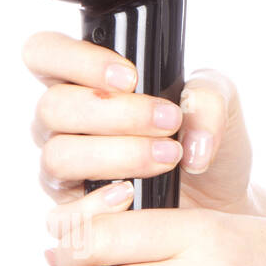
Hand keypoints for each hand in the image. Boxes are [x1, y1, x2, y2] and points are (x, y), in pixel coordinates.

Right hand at [25, 31, 255, 214]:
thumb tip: (187, 127)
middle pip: (53, 107)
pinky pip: (62, 213)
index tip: (130, 78)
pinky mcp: (72, 210)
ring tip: (170, 156)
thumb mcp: (220, 103)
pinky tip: (133, 195)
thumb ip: (207, 95)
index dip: (76, 60)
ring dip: (119, 155)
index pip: (45, 53)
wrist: (219, 197)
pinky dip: (100, 203)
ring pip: (58, 156)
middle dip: (118, 114)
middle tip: (168, 121)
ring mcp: (64, 168)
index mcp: (87, 81)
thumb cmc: (204, 140)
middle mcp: (65, 123)